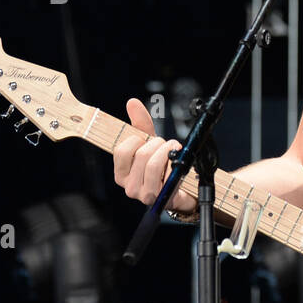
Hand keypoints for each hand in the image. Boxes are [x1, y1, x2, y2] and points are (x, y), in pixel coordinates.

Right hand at [113, 98, 196, 214]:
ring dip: (168, 152)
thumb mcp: (149, 143)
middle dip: (158, 144)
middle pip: (142, 155)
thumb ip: (140, 123)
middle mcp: (130, 187)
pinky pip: (168, 175)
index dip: (138, 139)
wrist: (181, 189)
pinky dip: (175, 165)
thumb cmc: (161, 167)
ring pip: (154, 164)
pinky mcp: (163, 200)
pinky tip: (178, 166)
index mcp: (121, 174)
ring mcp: (146, 195)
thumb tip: (132, 102)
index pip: (121, 150)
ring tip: (174, 151)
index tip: (148, 140)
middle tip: (167, 145)